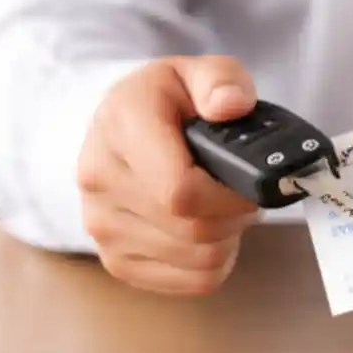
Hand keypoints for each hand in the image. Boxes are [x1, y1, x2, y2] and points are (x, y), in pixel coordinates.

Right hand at [77, 56, 260, 294]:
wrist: (118, 129)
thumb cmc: (166, 101)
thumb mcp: (195, 71)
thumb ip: (221, 80)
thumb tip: (231, 105)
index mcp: (121, 126)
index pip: (179, 191)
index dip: (231, 195)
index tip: (251, 181)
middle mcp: (101, 180)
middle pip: (196, 229)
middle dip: (236, 212)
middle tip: (241, 189)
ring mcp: (103, 226)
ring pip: (200, 258)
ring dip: (228, 235)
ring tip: (221, 203)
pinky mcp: (117, 261)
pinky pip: (192, 281)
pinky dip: (215, 261)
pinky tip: (207, 229)